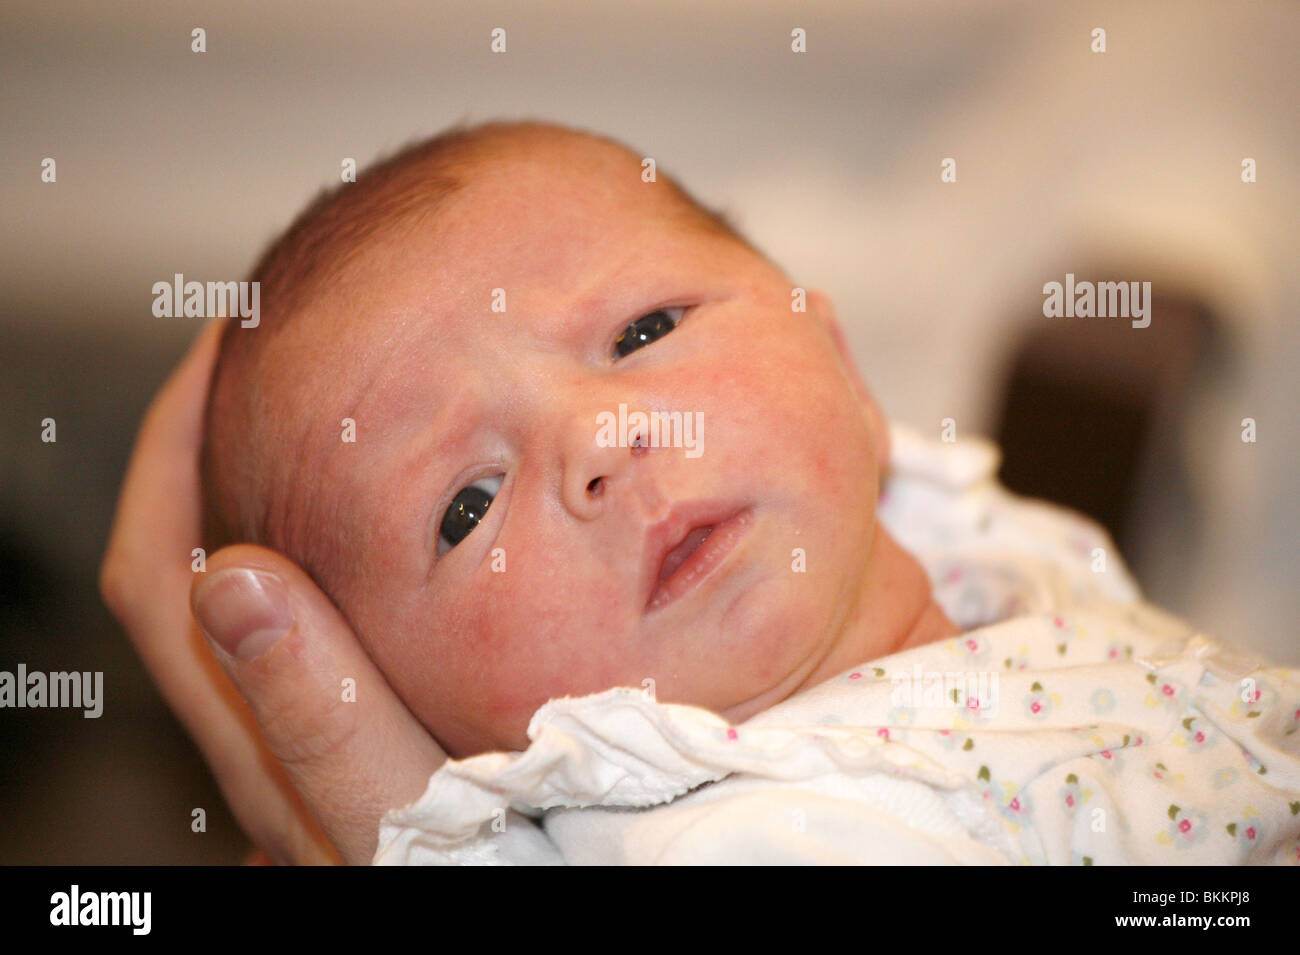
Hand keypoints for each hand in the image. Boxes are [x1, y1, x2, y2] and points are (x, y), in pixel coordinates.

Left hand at [100, 321, 444, 863]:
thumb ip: (319, 706)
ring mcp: (306, 721)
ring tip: (322, 416)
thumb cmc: (472, 869)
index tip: (218, 354)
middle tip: (269, 361)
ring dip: (260, 488)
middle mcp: (263, 720)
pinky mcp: (355, 722)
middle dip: (206, 447)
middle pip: (185, 562)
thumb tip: (233, 579)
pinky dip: (322, 540)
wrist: (520, 901)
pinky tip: (390, 520)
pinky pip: (309, 612)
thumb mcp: (395, 799)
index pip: (159, 567)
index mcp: (255, 724)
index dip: (167, 450)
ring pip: (246, 585)